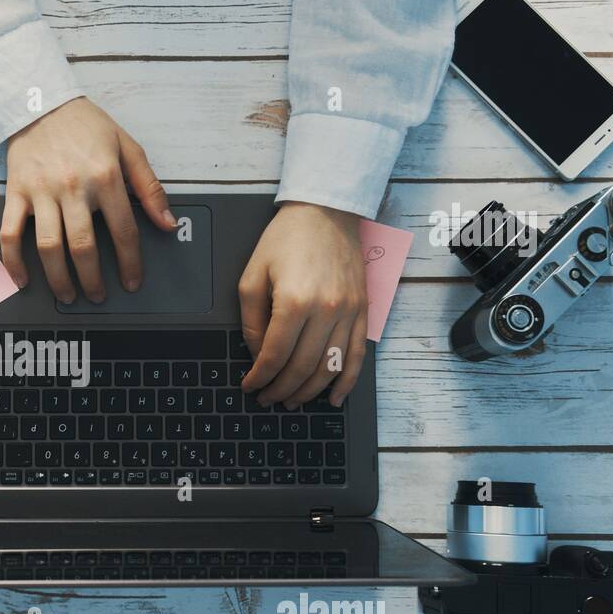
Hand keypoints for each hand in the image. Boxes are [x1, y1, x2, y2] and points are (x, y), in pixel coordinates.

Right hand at [0, 97, 174, 302]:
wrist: (41, 102)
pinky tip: (22, 279)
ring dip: (59, 278)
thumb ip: (149, 188)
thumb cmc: (86, 126)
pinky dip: (14, 261)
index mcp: (105, 176)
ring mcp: (42, 191)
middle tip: (98, 296)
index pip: (123, 230)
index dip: (130, 262)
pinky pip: (10, 233)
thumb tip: (168, 223)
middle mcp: (73, 186)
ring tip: (67, 295)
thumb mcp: (127, 148)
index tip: (131, 282)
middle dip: (92, 279)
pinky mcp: (17, 192)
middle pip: (83, 246)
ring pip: (49, 246)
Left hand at [238, 202, 367, 408]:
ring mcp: (349, 312)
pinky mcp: (363, 311)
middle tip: (267, 399)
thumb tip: (258, 355)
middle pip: (302, 367)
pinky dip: (346, 382)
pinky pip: (357, 355)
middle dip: (281, 390)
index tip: (249, 386)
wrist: (325, 212)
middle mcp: (326, 310)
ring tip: (291, 401)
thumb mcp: (252, 276)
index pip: (275, 355)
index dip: (259, 378)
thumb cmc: (286, 239)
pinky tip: (333, 399)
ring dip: (308, 391)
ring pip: (329, 368)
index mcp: (294, 301)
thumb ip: (252, 321)